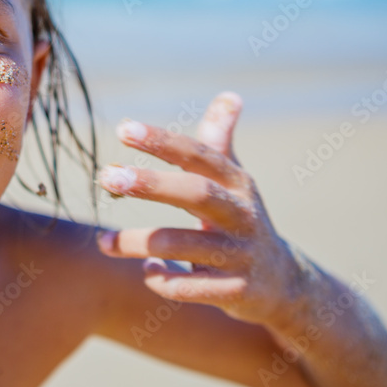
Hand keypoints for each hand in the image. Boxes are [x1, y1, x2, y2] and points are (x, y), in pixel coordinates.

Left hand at [95, 91, 307, 325]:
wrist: (282, 283)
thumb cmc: (241, 221)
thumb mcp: (234, 182)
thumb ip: (220, 142)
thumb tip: (229, 95)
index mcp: (237, 183)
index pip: (199, 155)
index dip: (163, 141)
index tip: (123, 129)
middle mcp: (243, 215)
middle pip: (196, 193)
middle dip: (150, 185)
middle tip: (106, 176)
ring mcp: (242, 254)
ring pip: (183, 245)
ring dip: (137, 242)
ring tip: (103, 242)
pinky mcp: (238, 291)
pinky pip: (190, 288)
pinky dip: (163, 280)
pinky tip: (147, 272)